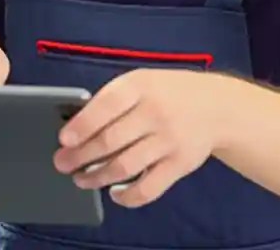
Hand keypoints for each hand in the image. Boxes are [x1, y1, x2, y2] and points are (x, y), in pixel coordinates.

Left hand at [52, 69, 227, 207]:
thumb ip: (112, 100)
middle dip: (81, 156)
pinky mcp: (180, 165)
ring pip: (126, 166)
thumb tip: (75, 129)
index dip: (83, 124)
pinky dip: (128, 196)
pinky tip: (114, 193)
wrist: (217, 106)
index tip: (64, 140)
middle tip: (62, 164)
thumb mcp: (141, 83)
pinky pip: (149, 188)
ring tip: (81, 179)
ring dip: (97, 177)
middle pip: (111, 140)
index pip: (107, 105)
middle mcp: (156, 112)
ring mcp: (170, 140)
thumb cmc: (166, 93)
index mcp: (140, 86)